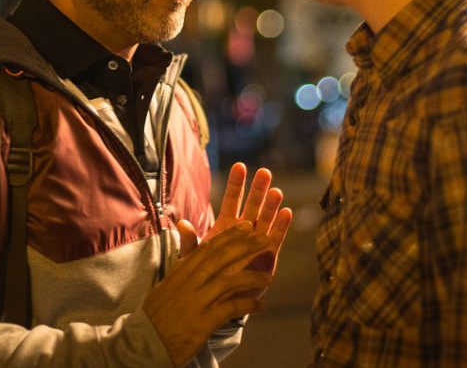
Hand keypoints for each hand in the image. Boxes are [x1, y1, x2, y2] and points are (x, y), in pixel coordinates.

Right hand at [144, 221, 273, 366]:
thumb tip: (185, 226)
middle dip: (245, 247)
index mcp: (182, 271)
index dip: (230, 235)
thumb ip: (184, 258)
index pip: (209, 247)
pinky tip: (260, 307)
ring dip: (252, 278)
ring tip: (270, 277)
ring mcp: (196, 302)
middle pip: (221, 258)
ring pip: (229, 282)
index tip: (247, 226)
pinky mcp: (203, 322)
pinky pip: (230, 309)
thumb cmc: (159, 312)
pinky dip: (247, 306)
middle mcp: (189, 283)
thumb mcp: (168, 281)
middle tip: (264, 240)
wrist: (146, 342)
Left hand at [179, 163, 292, 292]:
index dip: (236, 184)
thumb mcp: (194, 259)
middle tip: (264, 172)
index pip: (231, 200)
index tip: (239, 166)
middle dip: (257, 189)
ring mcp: (257, 241)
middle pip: (252, 205)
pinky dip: (281, 226)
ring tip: (276, 191)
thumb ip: (189, 241)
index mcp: (225, 226)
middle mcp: (243, 230)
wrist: (218, 301)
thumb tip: (180, 223)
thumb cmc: (205, 276)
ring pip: (266, 219)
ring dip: (271, 205)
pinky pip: (276, 238)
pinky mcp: (268, 256)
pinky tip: (286, 213)